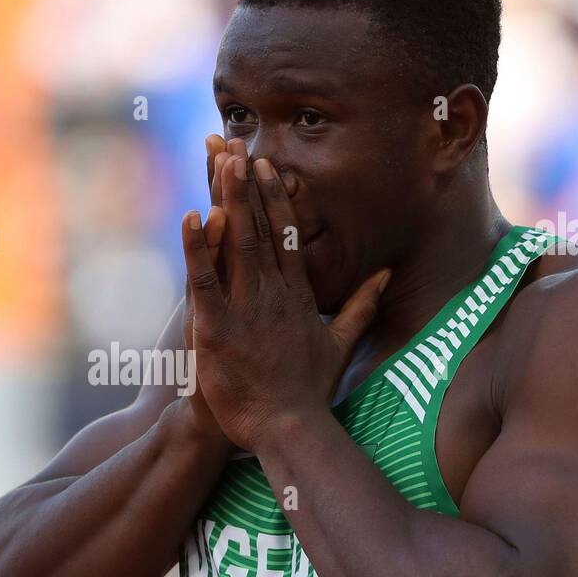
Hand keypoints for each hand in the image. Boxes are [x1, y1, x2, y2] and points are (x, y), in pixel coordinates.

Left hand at [182, 152, 389, 452]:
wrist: (290, 430)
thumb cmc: (309, 393)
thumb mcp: (340, 344)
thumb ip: (361, 306)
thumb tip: (385, 275)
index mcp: (298, 295)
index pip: (289, 236)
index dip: (277, 199)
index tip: (268, 166)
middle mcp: (274, 294)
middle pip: (262, 229)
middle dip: (249, 186)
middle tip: (239, 146)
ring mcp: (247, 308)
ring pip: (237, 244)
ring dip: (229, 200)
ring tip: (220, 162)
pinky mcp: (219, 329)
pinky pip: (205, 280)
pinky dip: (199, 247)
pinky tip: (191, 215)